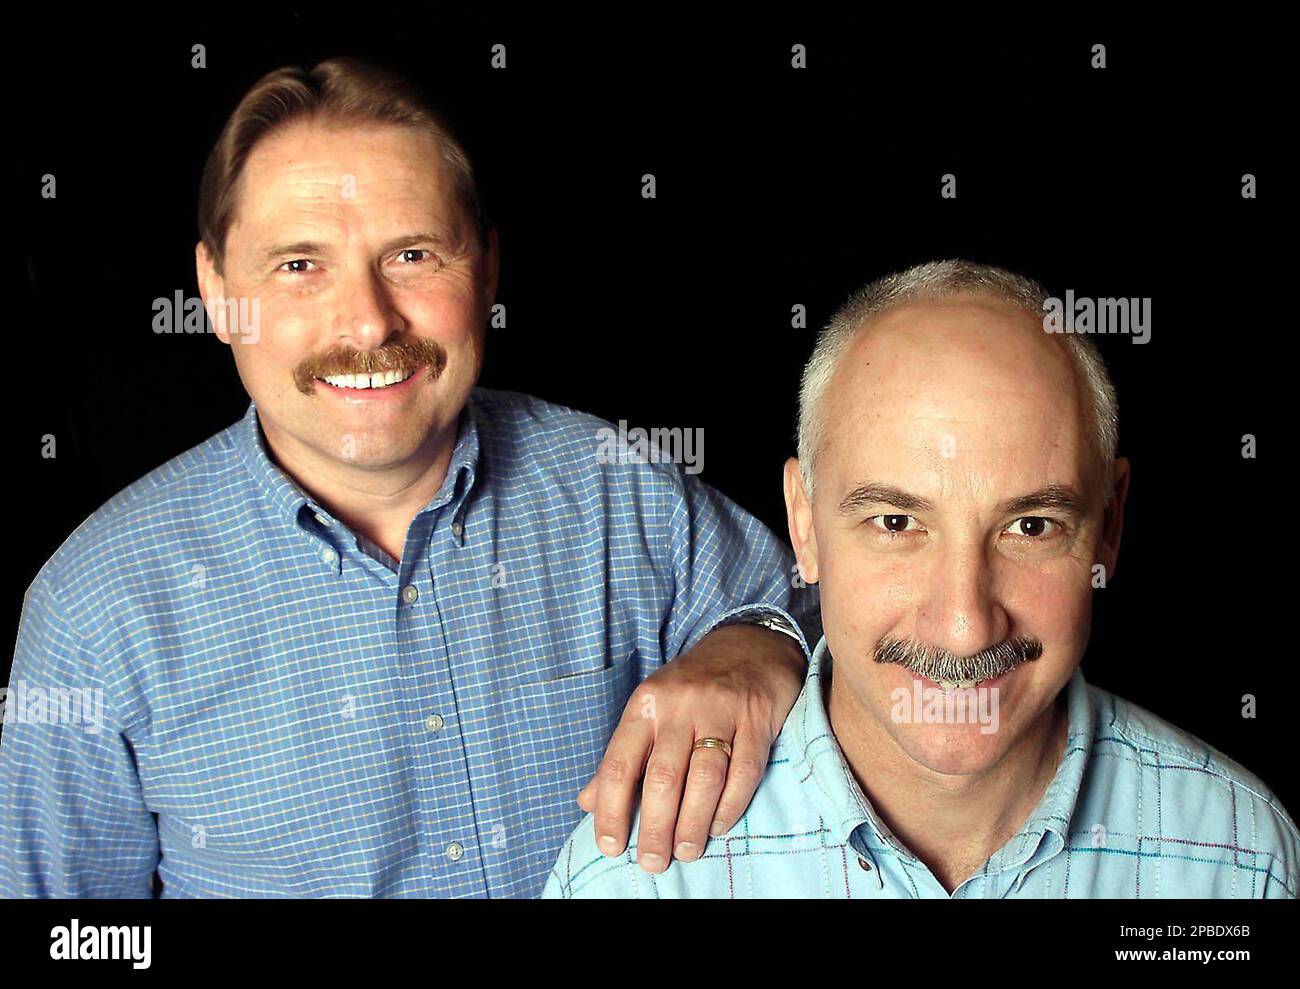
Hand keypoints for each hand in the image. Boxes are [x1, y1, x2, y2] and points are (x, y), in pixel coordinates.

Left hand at [577, 623, 805, 872]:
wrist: (750, 645)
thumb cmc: (692, 686)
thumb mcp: (650, 710)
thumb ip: (622, 757)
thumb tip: (587, 802)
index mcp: (645, 705)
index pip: (620, 763)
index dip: (612, 809)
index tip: (610, 846)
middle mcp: (679, 706)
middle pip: (663, 776)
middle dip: (655, 827)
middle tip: (652, 862)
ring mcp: (720, 710)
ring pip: (703, 776)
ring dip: (693, 822)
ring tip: (685, 852)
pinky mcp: (757, 719)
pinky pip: (743, 769)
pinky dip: (730, 804)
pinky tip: (719, 827)